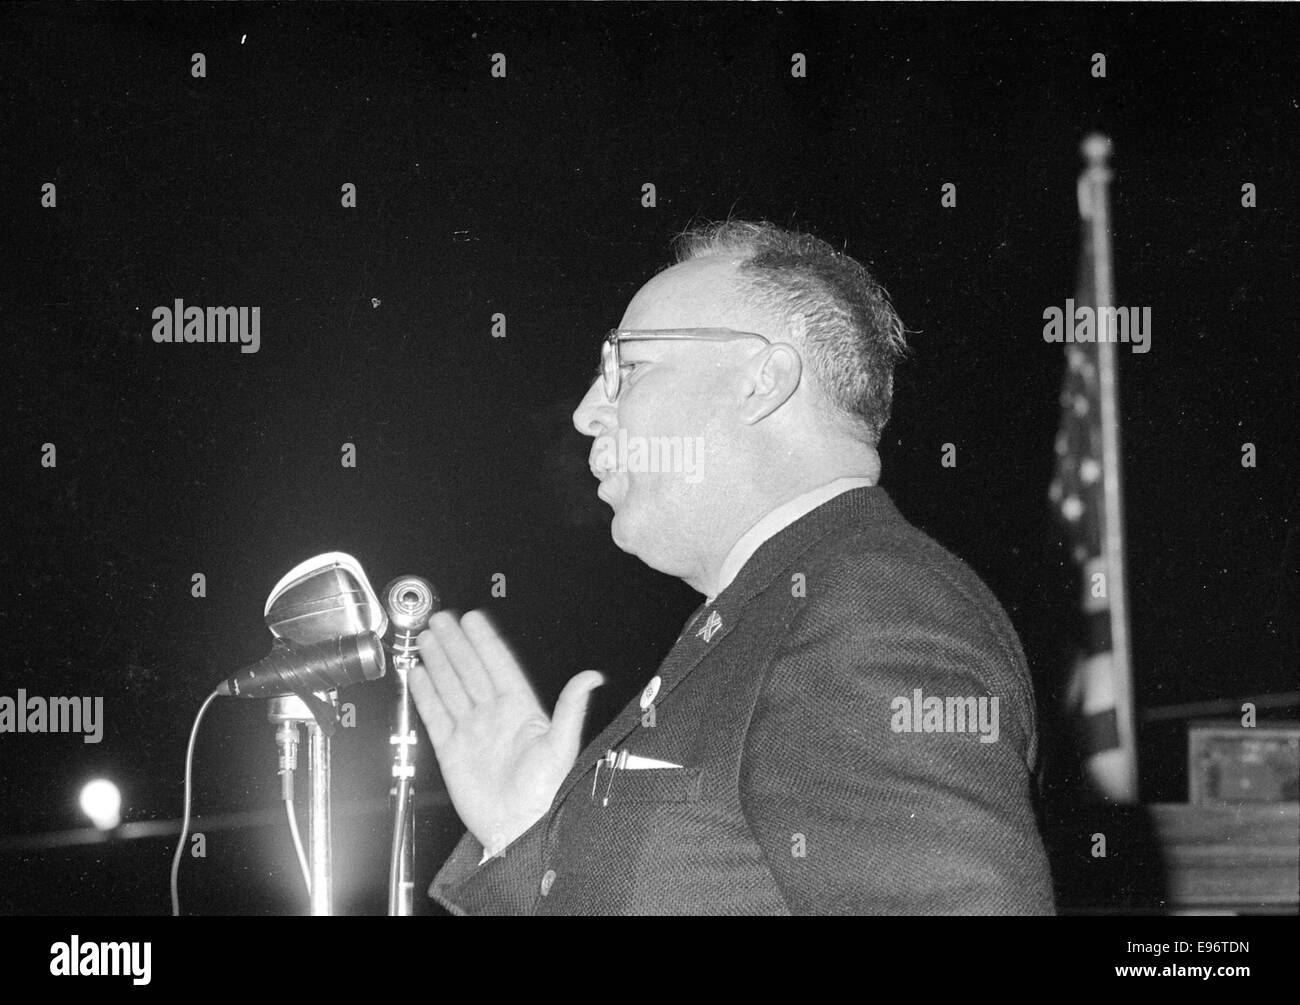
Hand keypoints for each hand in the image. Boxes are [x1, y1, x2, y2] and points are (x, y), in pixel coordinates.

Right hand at [410, 609, 602, 853]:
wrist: (518, 830)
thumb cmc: (544, 793)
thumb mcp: (562, 746)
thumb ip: (571, 708)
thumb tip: (590, 677)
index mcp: (520, 710)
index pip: (499, 666)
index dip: (485, 642)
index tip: (474, 620)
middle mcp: (494, 717)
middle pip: (470, 671)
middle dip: (456, 645)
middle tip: (442, 619)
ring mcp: (471, 731)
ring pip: (451, 688)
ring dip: (439, 663)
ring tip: (427, 639)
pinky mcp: (451, 750)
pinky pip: (435, 715)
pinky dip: (426, 695)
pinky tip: (419, 676)